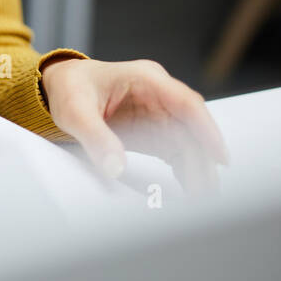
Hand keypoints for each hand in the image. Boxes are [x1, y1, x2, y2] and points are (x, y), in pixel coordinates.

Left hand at [40, 56, 230, 194]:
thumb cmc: (69, 90)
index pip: (186, 102)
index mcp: (146, 79)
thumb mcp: (74, 111)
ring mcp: (160, 111)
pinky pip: (178, 150)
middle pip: (192, 128)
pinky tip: (189, 192)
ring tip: (201, 201)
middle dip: (202, 160)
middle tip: (206, 195)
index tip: (219, 157)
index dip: (206, 129)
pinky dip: (185, 170)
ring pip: (189, 142)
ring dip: (196, 169)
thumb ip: (95, 137)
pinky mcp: (155, 128)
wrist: (61, 87)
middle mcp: (159, 94)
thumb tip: (115, 168)